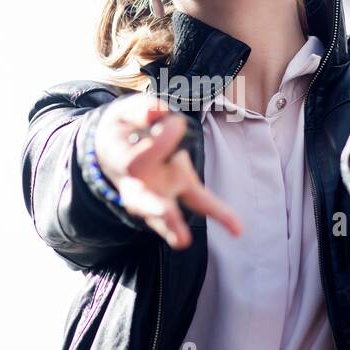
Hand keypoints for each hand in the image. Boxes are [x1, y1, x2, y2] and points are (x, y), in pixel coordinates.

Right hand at [94, 93, 243, 248]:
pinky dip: (220, 214)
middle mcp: (138, 183)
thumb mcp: (124, 111)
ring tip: (183, 240)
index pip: (142, 158)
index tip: (176, 122)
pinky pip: (200, 202)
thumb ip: (139, 109)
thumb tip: (156, 111)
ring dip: (173, 225)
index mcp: (122, 160)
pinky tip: (237, 228)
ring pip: (163, 212)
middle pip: (144, 201)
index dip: (163, 141)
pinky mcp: (179, 189)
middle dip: (157, 209)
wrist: (112, 147)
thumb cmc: (123, 127)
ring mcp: (157, 192)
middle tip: (168, 213)